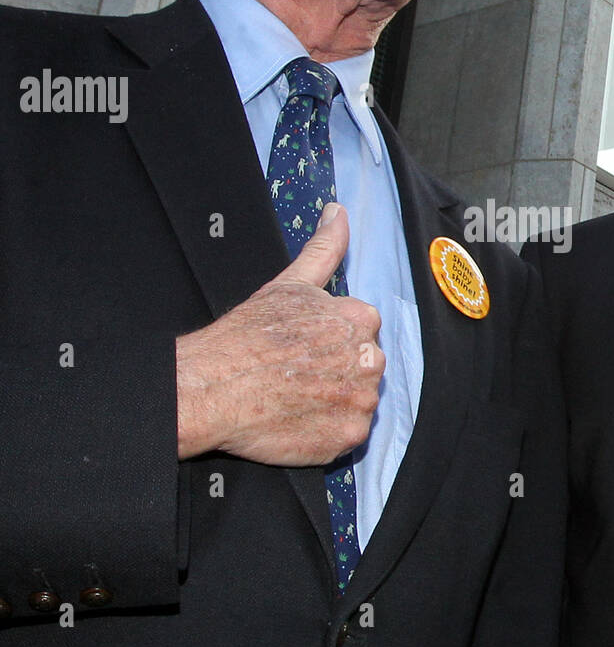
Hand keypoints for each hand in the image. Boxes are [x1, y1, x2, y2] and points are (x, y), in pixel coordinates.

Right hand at [175, 204, 383, 464]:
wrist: (213, 387)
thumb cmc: (246, 336)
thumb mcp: (289, 283)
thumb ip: (324, 247)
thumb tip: (337, 210)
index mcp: (359, 318)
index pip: (361, 331)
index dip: (330, 340)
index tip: (302, 348)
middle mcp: (368, 358)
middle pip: (365, 366)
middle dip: (338, 370)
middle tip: (296, 374)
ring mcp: (361, 399)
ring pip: (360, 400)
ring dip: (336, 401)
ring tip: (296, 397)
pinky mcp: (350, 435)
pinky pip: (350, 434)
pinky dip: (329, 431)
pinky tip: (300, 419)